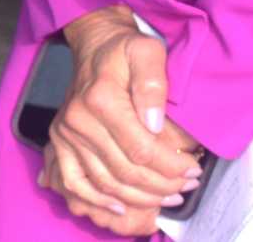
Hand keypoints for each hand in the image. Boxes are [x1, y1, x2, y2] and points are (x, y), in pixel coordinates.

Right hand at [38, 6, 204, 231]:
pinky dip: (97, 200)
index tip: (193, 171)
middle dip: (162, 185)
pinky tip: (120, 207)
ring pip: (106, 182)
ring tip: (167, 197)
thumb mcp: (147, 52)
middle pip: (125, 171)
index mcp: (101, 100)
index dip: (172, 167)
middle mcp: (78, 120)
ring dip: (139, 198)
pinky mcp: (59, 142)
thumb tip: (154, 124)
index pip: (142, 150)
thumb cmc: (124, 50)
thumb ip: (152, 84)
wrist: (94, 45)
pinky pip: (75, 182)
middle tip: (186, 187)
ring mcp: (66, 134)